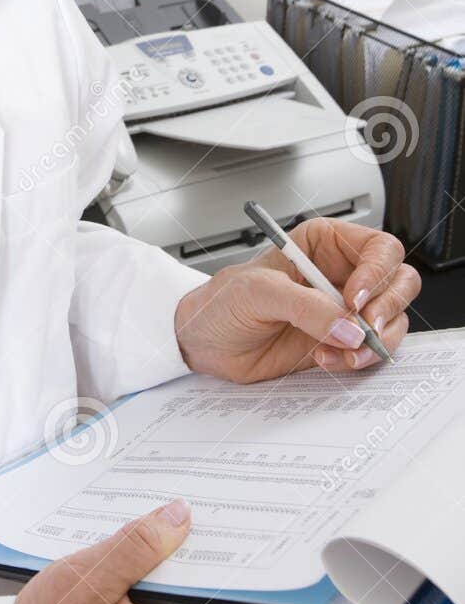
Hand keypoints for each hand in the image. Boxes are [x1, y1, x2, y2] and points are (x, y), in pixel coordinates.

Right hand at [12, 499, 235, 603]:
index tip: (223, 522)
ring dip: (170, 576)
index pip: (226, 600)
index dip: (228, 559)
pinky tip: (130, 578)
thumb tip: (179, 518)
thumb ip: (135, 549)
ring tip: (136, 553)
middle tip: (166, 521)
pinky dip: (160, 595)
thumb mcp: (81, 580)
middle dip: (188, 559)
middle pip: (210, 600)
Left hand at [173, 218, 420, 383]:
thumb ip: (305, 307)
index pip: (378, 247)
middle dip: (387, 308)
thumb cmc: (222, 302)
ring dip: (375, 340)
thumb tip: (349, 327)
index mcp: (324, 244)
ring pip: (394, 319)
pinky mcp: (342, 342)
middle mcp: (342, 274)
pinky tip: (328, 359)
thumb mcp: (257, 293)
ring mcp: (345, 310)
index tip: (354, 299)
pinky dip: (360, 359)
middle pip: (399, 281)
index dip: (377, 272)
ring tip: (339, 352)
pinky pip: (374, 350)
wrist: (204, 342)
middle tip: (363, 329)